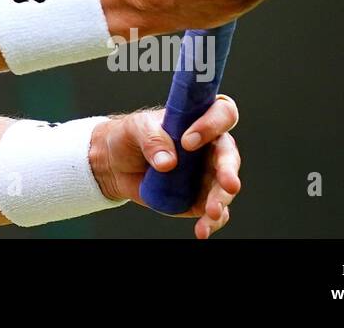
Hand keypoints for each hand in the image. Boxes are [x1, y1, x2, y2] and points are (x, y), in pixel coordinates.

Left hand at [89, 97, 241, 238]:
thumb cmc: (130, 137)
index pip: (221, 113)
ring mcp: (206, 174)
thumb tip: (168, 162)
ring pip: (224, 187)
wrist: (114, 164)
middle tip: (228, 184)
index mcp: (198, 120)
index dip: (212, 125)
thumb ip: (152, 139)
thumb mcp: (135, 128)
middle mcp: (209, 147)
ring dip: (221, 200)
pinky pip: (214, 211)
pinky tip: (202, 229)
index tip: (188, 141)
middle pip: (229, 155)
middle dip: (229, 170)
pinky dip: (211, 221)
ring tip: (211, 212)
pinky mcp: (198, 199)